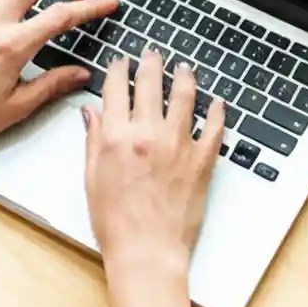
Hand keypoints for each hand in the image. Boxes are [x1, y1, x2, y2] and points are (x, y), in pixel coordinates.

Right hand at [83, 53, 223, 306]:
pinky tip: (217, 101)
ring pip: (184, 96)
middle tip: (153, 54)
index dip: (118, 69)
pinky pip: (214, 128)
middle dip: (150, 63)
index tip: (121, 62)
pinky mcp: (201, 161)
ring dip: (184, 77)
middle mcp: (147, 135)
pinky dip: (217, 111)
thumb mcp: (92, 178)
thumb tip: (91, 113)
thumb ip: (93, 140)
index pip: (115, 89)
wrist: (147, 252)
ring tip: (184, 68)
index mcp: (116, 138)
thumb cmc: (116, 223)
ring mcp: (178, 145)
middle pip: (149, 84)